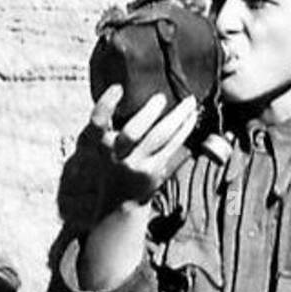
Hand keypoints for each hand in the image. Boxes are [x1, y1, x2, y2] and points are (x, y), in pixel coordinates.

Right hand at [89, 86, 199, 209]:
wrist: (119, 204)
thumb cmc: (113, 167)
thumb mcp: (103, 149)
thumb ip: (110, 126)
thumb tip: (127, 90)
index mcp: (101, 146)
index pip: (98, 123)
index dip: (106, 103)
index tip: (118, 87)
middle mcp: (117, 157)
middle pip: (133, 132)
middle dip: (149, 112)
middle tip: (161, 98)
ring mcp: (137, 166)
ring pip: (159, 137)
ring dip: (177, 117)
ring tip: (189, 101)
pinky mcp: (154, 172)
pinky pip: (172, 146)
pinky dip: (184, 129)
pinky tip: (192, 118)